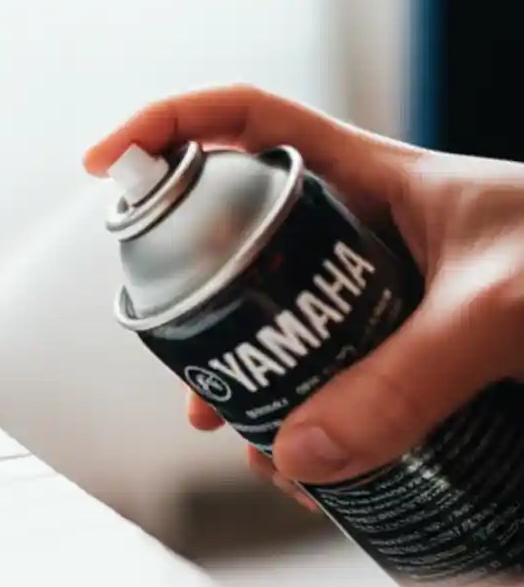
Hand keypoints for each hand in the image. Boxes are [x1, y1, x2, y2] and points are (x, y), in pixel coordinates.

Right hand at [84, 85, 523, 494]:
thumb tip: (293, 455)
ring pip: (285, 322)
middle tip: (178, 357)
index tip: (102, 167)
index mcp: (377, 178)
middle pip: (245, 239)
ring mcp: (389, 293)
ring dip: (250, 379)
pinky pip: (338, 379)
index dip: (165, 128)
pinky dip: (311, 423)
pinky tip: (310, 466)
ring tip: (240, 435)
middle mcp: (369, 232)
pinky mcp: (417, 351)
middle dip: (196, 297)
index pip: (248, 120)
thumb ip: (405, 382)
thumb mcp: (502, 313)